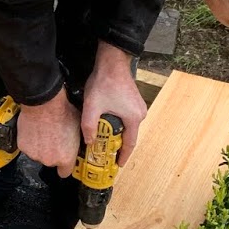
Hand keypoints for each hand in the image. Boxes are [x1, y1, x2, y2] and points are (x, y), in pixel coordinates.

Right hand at [16, 90, 82, 176]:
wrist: (44, 104)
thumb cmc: (62, 113)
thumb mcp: (78, 128)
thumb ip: (76, 142)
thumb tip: (78, 143)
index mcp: (66, 158)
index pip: (65, 172)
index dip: (64, 166)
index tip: (64, 160)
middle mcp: (49, 160)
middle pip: (50, 162)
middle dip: (52, 153)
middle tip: (53, 139)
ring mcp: (35, 155)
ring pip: (38, 154)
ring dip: (40, 147)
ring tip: (44, 132)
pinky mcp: (23, 148)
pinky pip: (28, 147)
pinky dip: (30, 141)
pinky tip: (35, 130)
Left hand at [81, 42, 147, 164]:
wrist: (112, 62)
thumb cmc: (104, 83)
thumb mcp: (92, 107)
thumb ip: (89, 127)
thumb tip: (89, 142)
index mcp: (133, 118)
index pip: (130, 144)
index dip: (123, 157)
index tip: (117, 166)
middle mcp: (140, 114)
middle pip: (129, 136)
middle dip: (118, 147)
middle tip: (107, 156)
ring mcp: (138, 107)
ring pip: (128, 127)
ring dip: (118, 136)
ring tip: (105, 143)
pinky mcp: (134, 101)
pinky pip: (128, 119)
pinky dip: (119, 126)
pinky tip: (108, 127)